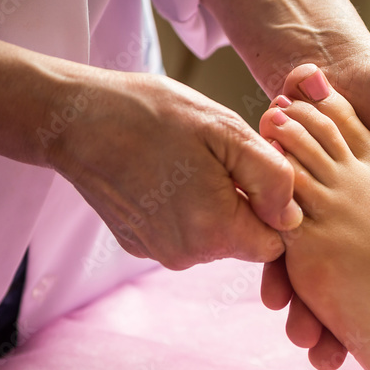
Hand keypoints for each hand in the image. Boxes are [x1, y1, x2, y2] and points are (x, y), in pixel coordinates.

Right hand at [46, 69, 301, 268]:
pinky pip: (183, 234)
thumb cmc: (153, 114)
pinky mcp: (139, 245)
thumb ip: (273, 178)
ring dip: (216, 207)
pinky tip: (167, 174)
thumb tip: (294, 217)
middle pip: (245, 242)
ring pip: (215, 238)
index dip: (278, 210)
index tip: (261, 174)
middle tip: (223, 160)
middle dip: (246, 206)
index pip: (277, 244)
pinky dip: (185, 210)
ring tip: (192, 162)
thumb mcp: (227, 131)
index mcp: (216, 231)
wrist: (75, 119)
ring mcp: (159, 253)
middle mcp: (188, 255)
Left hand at [262, 60, 369, 369]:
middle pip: (344, 287)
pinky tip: (274, 292)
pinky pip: (280, 238)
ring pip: (307, 273)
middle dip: (330, 324)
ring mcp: (316, 214)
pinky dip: (275, 263)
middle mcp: (352, 224)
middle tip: (324, 355)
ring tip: (301, 333)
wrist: (327, 69)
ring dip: (301, 304)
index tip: (366, 348)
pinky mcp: (283, 197)